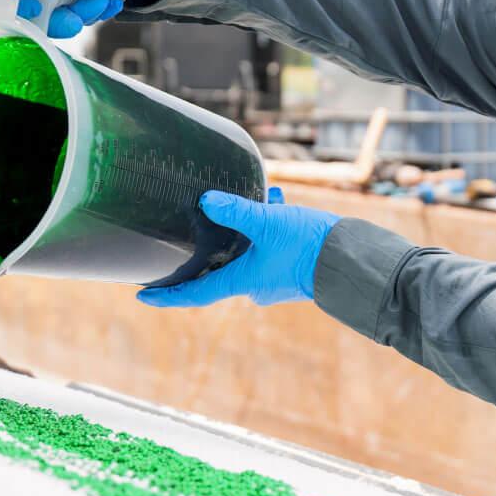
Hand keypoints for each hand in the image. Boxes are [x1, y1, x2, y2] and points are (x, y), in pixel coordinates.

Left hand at [137, 188, 341, 307]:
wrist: (352, 260)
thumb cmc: (309, 246)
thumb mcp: (269, 222)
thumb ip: (236, 210)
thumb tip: (206, 201)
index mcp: (243, 281)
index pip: (195, 294)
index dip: (168, 295)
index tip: (143, 295)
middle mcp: (256, 285)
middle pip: (219, 269)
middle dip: (210, 247)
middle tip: (196, 227)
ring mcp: (275, 279)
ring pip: (247, 253)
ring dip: (244, 229)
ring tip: (254, 200)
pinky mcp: (293, 269)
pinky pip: (269, 247)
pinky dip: (267, 228)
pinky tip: (278, 201)